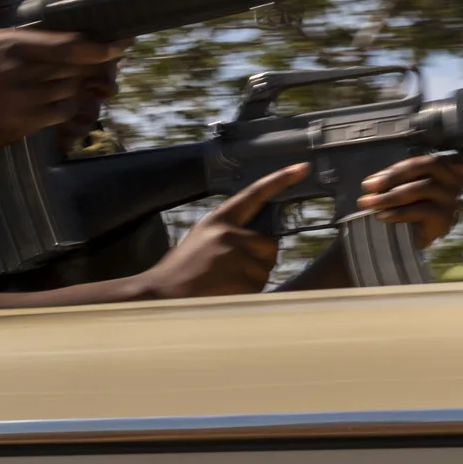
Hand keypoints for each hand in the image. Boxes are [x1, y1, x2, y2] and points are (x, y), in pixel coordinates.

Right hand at [0, 0, 127, 159]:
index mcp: (11, 46)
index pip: (70, 46)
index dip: (100, 45)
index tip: (120, 41)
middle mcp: (23, 75)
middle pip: (75, 68)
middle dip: (89, 63)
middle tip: (99, 57)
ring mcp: (25, 102)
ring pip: (70, 89)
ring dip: (75, 82)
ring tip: (71, 76)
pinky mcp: (24, 124)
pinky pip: (61, 112)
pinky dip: (66, 104)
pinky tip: (58, 97)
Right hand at [133, 163, 301, 299]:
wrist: (160, 295)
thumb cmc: (178, 271)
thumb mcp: (198, 240)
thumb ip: (227, 234)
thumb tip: (257, 242)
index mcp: (218, 220)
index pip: (254, 194)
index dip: (280, 179)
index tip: (302, 168)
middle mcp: (229, 234)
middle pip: (269, 244)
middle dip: (258, 259)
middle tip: (231, 271)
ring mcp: (237, 256)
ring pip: (265, 268)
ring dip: (251, 278)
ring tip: (222, 283)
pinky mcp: (242, 278)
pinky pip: (260, 286)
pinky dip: (247, 293)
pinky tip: (224, 292)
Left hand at [355, 150, 462, 248]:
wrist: (400, 241)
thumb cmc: (402, 206)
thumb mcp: (403, 188)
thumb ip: (400, 179)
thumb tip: (372, 184)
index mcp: (449, 170)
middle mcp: (456, 182)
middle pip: (430, 166)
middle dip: (396, 174)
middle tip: (368, 186)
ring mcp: (452, 201)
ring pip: (421, 188)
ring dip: (389, 196)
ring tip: (367, 203)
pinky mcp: (445, 219)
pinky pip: (421, 210)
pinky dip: (397, 212)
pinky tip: (382, 216)